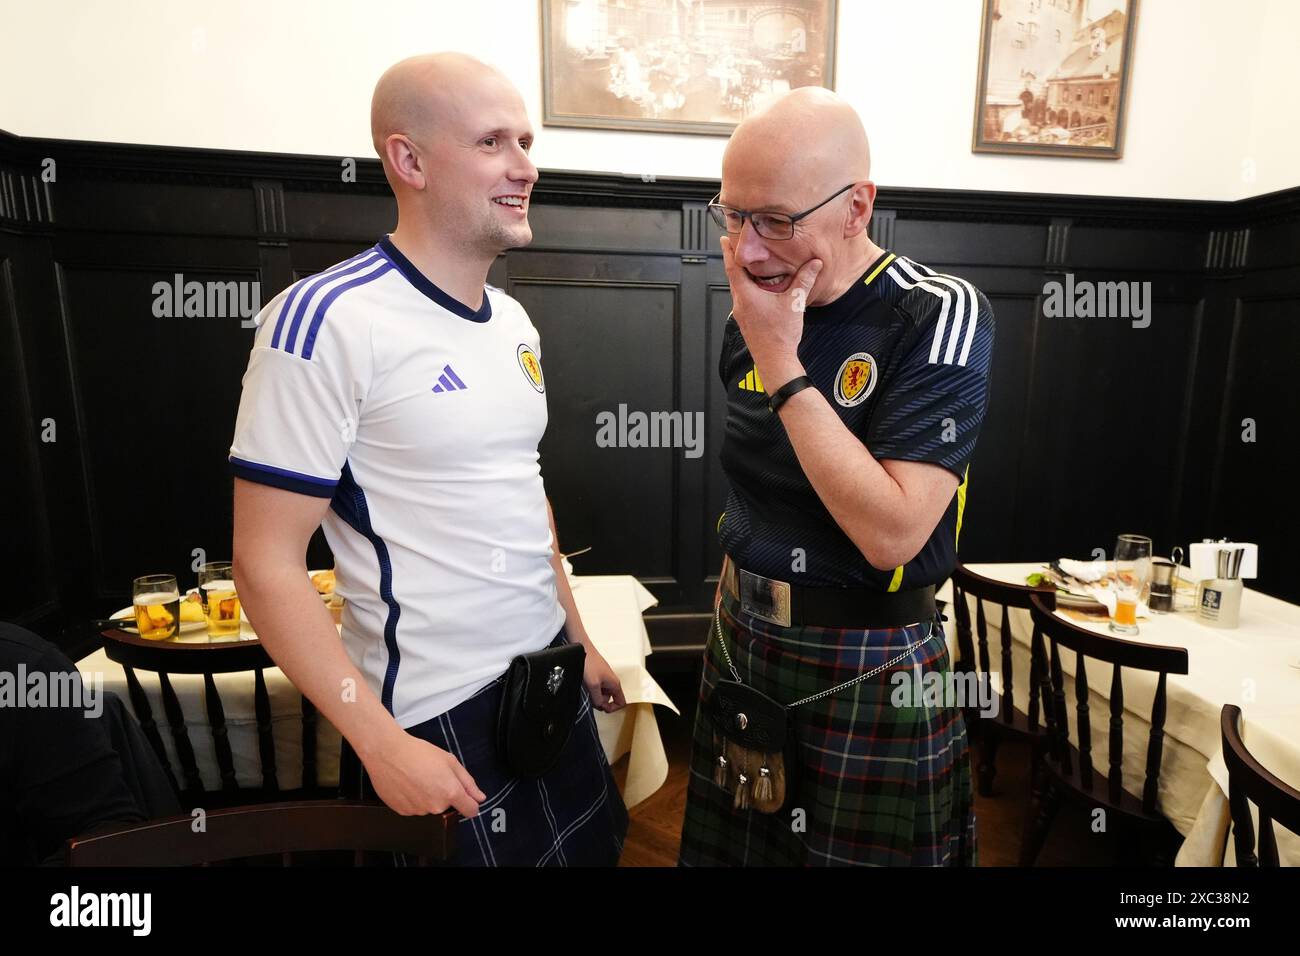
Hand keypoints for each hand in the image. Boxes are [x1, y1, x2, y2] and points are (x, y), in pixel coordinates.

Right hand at [361, 731, 485, 817]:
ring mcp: (418, 810)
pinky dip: (413, 799)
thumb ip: (468, 782)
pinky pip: (414, 808)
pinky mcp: (403, 811)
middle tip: (434, 777)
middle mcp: (435, 805)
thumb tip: (479, 797)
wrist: (387, 752)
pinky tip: (408, 784)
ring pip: (430, 808)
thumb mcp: (450, 761)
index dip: (471, 803)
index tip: (468, 799)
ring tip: (418, 778)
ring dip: (428, 797)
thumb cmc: (417, 752)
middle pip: (448, 807)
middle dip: (445, 795)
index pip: (471, 810)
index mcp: (450, 792)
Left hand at [583, 648, 626, 712]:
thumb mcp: (593, 685)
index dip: (613, 708)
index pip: (621, 702)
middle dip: (601, 702)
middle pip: (610, 700)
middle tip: (592, 700)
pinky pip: (598, 688)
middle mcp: (612, 682)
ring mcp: (605, 679)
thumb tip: (600, 706)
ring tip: (588, 690)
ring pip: (603, 694)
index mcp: (615, 684)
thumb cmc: (590, 663)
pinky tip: (586, 686)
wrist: (583, 650)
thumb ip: (597, 698)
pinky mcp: (598, 677)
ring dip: (595, 696)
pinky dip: (592, 690)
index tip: (603, 708)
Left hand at [719, 235, 821, 392]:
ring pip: (738, 289)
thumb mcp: (795, 302)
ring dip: (742, 277)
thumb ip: (804, 280)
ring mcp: (741, 314)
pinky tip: (759, 290)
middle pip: (733, 277)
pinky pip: (744, 300)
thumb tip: (815, 264)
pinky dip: (748, 290)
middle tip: (736, 247)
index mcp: (746, 295)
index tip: (725, 239)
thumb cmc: (780, 336)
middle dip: (735, 261)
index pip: (733, 267)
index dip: (729, 251)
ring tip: (749, 266)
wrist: (775, 361)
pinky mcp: (746, 322)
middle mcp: (740, 304)